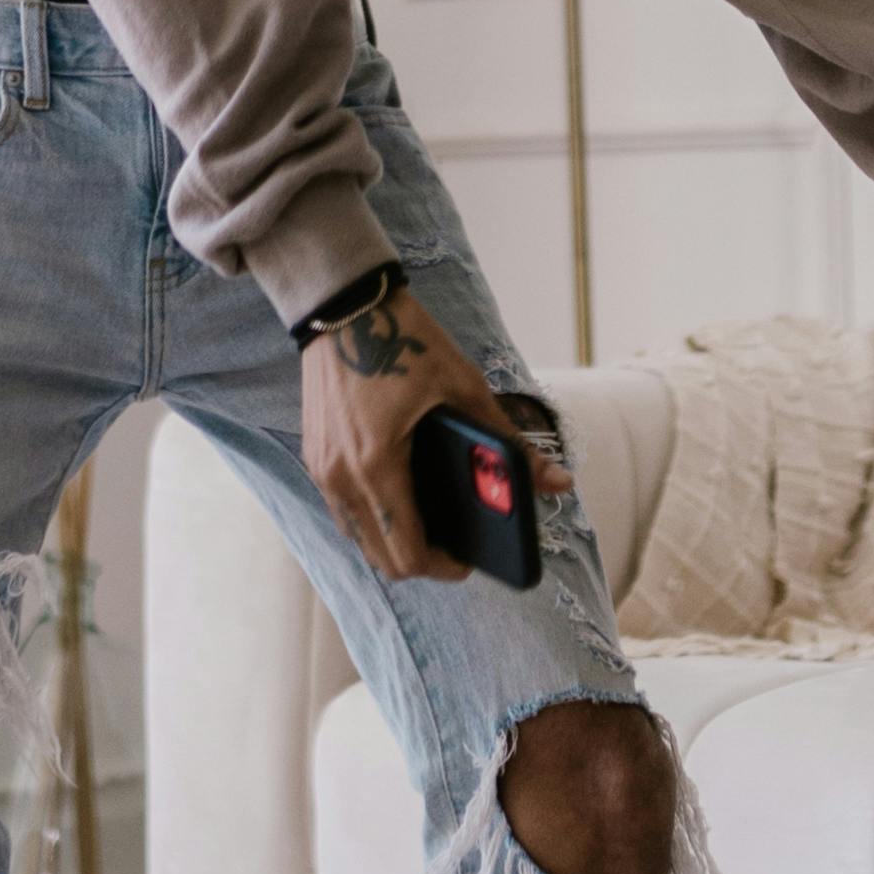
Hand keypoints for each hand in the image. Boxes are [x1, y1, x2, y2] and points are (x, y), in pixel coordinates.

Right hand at [300, 277, 527, 584]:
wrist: (344, 305)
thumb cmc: (406, 341)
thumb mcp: (466, 389)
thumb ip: (510, 446)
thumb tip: (559, 482)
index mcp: (378, 465)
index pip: (407, 551)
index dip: (444, 568)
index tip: (470, 561)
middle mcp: (341, 477)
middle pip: (381, 558)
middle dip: (421, 561)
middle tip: (456, 547)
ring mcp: (321, 469)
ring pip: (358, 539)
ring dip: (392, 542)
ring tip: (430, 524)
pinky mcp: (314, 456)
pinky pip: (342, 511)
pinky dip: (371, 519)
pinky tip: (401, 498)